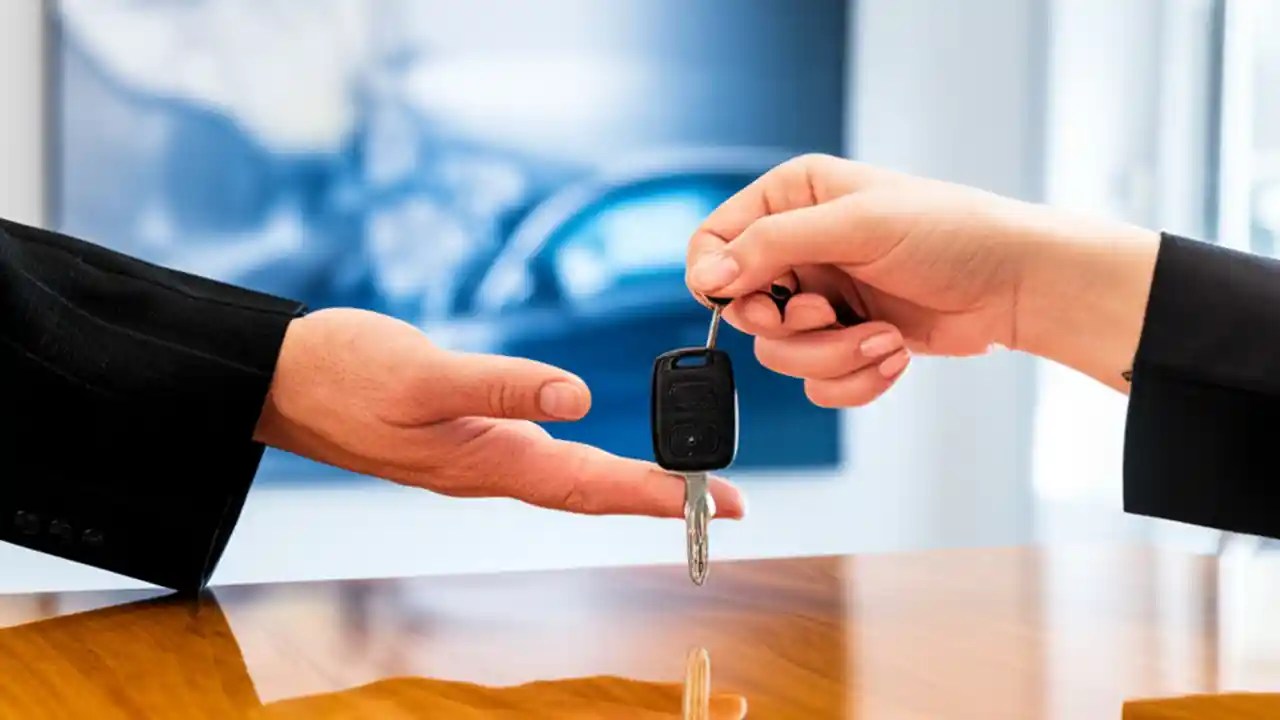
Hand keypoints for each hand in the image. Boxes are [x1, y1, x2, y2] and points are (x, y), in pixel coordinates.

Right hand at [252, 308, 744, 518]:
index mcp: (487, 458)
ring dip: (628, 486)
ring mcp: (476, 458)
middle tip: (725, 505)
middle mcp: (490, 468)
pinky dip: (585, 466)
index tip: (720, 504)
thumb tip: (576, 398)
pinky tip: (598, 459)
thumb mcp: (422, 375)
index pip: (593, 484)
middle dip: (661, 499)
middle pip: (592, 492)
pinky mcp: (463, 439)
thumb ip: (499, 386)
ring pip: (570, 482)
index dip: (659, 494)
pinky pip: (542, 462)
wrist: (283, 383)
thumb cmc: (343, 376)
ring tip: (681, 488)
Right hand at [685, 154, 1159, 401]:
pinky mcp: (846, 340)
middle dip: (792, 326)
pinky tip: (894, 352)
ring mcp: (822, 298)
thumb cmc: (951, 233)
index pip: (715, 239)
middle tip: (827, 314)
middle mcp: (800, 247)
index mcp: (793, 198)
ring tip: (884, 337)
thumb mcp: (857, 225)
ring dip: (833, 355)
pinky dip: (854, 377)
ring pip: (780, 354)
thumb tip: (709, 274)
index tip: (747, 299)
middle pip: (742, 308)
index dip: (717, 276)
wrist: (1016, 286)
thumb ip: (774, 244)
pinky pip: (815, 380)